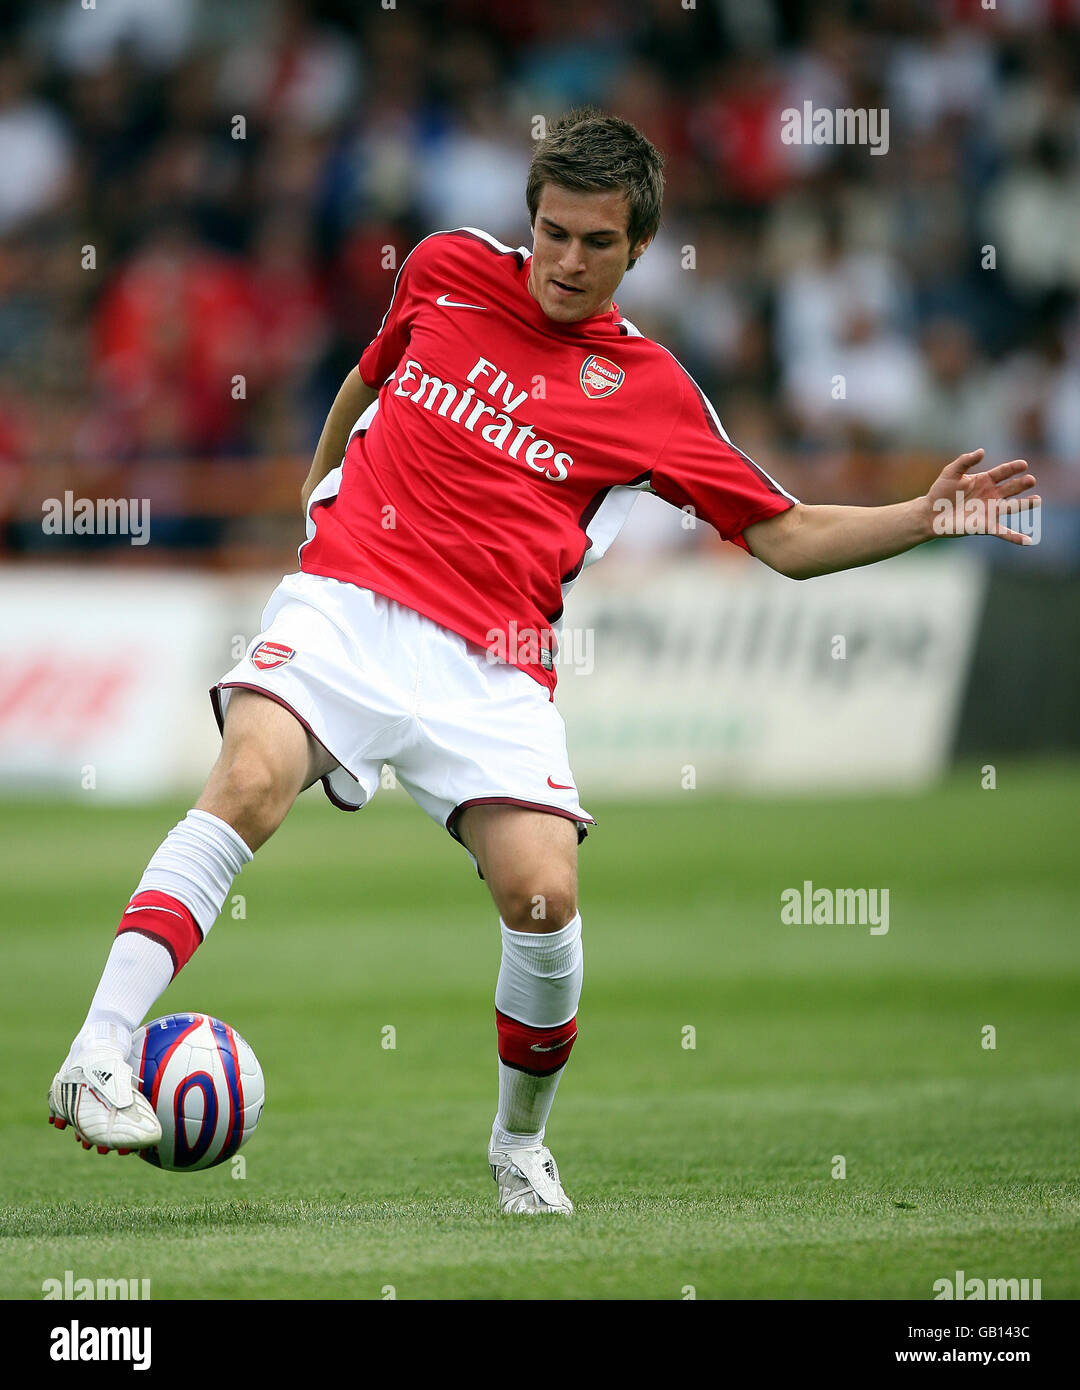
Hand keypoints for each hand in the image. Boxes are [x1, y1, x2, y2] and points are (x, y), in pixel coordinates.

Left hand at [923, 448, 1040, 545]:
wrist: (930, 514)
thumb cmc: (940, 492)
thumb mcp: (951, 472)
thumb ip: (965, 460)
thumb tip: (982, 451)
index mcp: (985, 480)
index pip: (1003, 472)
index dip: (1013, 468)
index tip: (1023, 465)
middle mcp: (991, 495)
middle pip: (1011, 488)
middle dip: (1022, 484)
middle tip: (1031, 480)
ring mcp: (990, 511)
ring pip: (1012, 507)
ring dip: (1025, 504)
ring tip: (1037, 500)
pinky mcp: (985, 526)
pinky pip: (1003, 532)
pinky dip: (1015, 537)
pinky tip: (1028, 541)